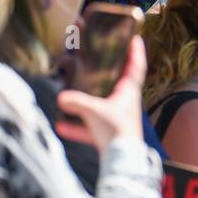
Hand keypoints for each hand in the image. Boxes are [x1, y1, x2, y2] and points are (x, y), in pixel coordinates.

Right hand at [56, 36, 146, 151]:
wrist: (121, 160)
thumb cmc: (115, 131)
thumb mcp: (93, 111)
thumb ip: (76, 102)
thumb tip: (61, 97)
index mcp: (128, 92)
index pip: (135, 66)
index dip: (136, 52)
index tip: (135, 38)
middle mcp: (125, 104)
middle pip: (118, 84)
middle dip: (110, 73)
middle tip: (101, 60)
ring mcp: (118, 119)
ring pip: (103, 106)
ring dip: (88, 102)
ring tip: (72, 94)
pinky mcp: (109, 135)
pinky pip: (91, 128)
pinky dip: (78, 128)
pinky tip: (61, 127)